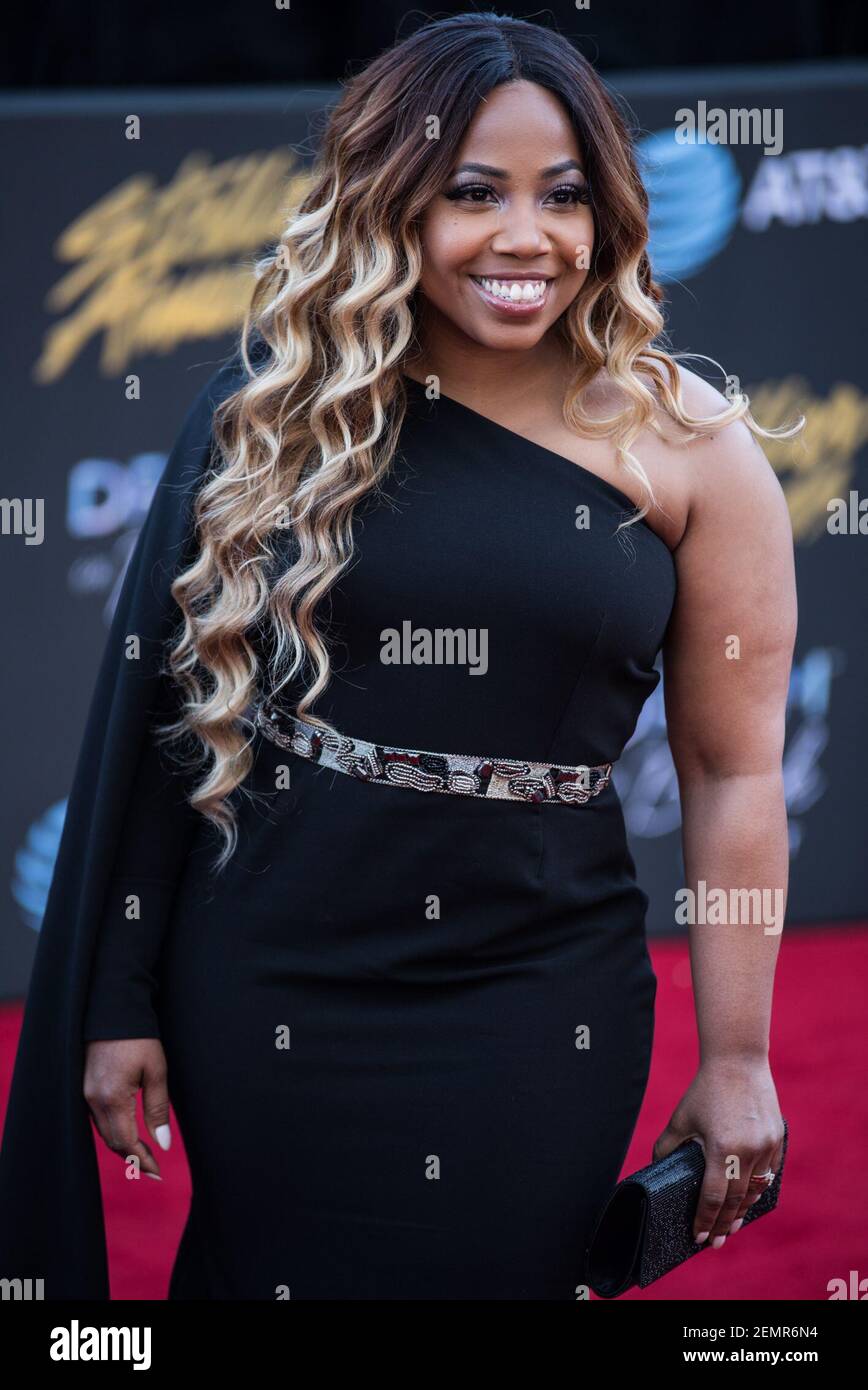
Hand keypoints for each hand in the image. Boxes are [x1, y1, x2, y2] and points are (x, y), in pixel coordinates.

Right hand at [83, 1038, 171, 1180]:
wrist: (112, 1007)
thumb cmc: (140, 1037)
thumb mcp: (157, 1071)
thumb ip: (158, 1110)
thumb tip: (163, 1144)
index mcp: (112, 1098)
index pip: (125, 1143)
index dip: (142, 1160)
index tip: (157, 1172)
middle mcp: (92, 1099)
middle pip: (112, 1141)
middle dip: (132, 1158)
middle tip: (152, 1169)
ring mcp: (84, 1093)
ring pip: (102, 1132)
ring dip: (122, 1146)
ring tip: (143, 1155)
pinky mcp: (83, 1085)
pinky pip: (96, 1118)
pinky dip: (111, 1130)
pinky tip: (125, 1132)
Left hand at [651, 1056, 784, 1248]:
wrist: (739, 1061)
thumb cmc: (706, 1089)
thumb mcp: (682, 1118)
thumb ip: (667, 1145)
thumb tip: (654, 1166)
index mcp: (721, 1148)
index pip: (713, 1196)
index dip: (706, 1219)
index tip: (700, 1237)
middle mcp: (748, 1151)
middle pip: (736, 1200)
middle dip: (725, 1224)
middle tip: (716, 1242)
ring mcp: (766, 1145)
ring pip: (755, 1189)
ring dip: (743, 1210)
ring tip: (731, 1226)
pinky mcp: (777, 1139)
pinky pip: (769, 1172)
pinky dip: (757, 1187)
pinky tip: (748, 1197)